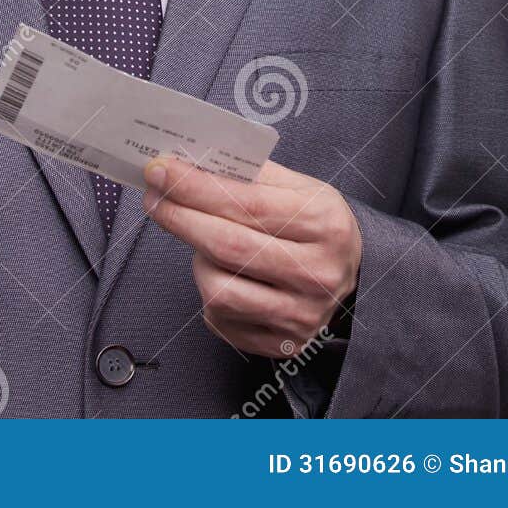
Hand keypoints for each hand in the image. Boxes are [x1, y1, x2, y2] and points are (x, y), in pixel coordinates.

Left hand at [142, 156, 360, 358]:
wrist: (353, 273)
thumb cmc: (315, 223)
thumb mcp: (300, 187)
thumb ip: (251, 173)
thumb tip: (193, 162)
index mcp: (323, 224)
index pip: (247, 204)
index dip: (197, 187)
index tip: (162, 171)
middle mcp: (316, 275)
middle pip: (229, 247)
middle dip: (180, 217)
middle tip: (154, 197)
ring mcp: (300, 316)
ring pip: (220, 291)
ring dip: (197, 260)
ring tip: (201, 240)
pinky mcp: (282, 345)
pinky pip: (222, 319)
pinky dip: (209, 290)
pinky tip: (219, 271)